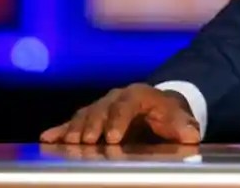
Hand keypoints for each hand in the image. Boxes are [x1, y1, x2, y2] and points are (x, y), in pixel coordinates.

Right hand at [39, 84, 200, 144]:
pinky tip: (47, 139)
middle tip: (85, 141)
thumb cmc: (166, 116)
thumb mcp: (179, 119)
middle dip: (93, 125)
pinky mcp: (88, 118)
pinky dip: (59, 131)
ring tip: (67, 143)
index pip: (127, 105)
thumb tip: (191, 134)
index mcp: (138, 95)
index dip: (119, 120)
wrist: (156, 108)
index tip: (113, 137)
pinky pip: (72, 123)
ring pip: (84, 115)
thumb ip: (184, 126)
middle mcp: (115, 98)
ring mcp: (100, 107)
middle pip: (101, 109)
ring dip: (74, 129)